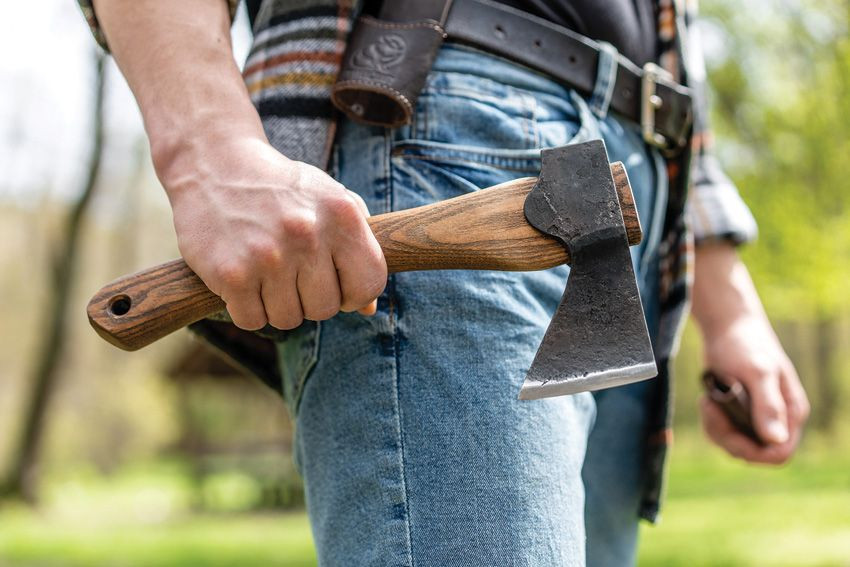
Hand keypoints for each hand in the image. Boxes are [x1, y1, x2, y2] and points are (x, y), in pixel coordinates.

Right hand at [159, 134, 386, 330]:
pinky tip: (242, 279)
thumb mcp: (329, 199)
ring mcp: (268, 256)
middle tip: (290, 272)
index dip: (353, 294)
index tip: (335, 283)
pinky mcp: (231, 274)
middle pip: (325, 309)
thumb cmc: (280, 188)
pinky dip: (246, 309)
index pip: (369, 284)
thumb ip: (359, 247)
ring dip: (276, 305)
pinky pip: (252, 321)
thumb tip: (368, 308)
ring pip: (288, 319)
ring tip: (265, 272)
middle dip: (309, 299)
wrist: (213, 163)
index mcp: (341, 215)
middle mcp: (308, 235)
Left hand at [691, 243, 808, 463]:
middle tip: (709, 406)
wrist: (726, 325)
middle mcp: (778, 418)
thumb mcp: (756, 372)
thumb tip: (775, 440)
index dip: (752, 451)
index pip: (779, 452)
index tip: (727, 430)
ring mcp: (758, 416)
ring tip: (707, 400)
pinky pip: (725, 432)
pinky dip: (712, 421)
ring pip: (736, 444)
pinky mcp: (740, 412)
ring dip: (716, 427)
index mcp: (790, 411)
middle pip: (753, 452)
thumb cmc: (743, 343)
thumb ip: (767, 405)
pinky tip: (706, 400)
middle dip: (727, 435)